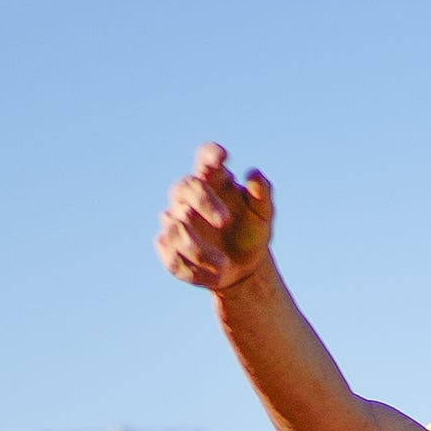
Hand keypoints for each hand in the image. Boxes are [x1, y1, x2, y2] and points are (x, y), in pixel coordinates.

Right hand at [158, 144, 273, 292]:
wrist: (244, 270)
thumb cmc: (251, 234)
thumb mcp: (263, 217)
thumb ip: (261, 195)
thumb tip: (254, 173)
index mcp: (213, 182)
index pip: (205, 157)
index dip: (210, 154)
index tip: (222, 157)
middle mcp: (189, 197)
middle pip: (185, 186)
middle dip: (204, 202)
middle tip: (226, 221)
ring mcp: (174, 221)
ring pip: (175, 226)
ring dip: (199, 248)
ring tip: (224, 264)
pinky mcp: (167, 247)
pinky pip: (172, 255)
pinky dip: (193, 268)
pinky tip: (213, 276)